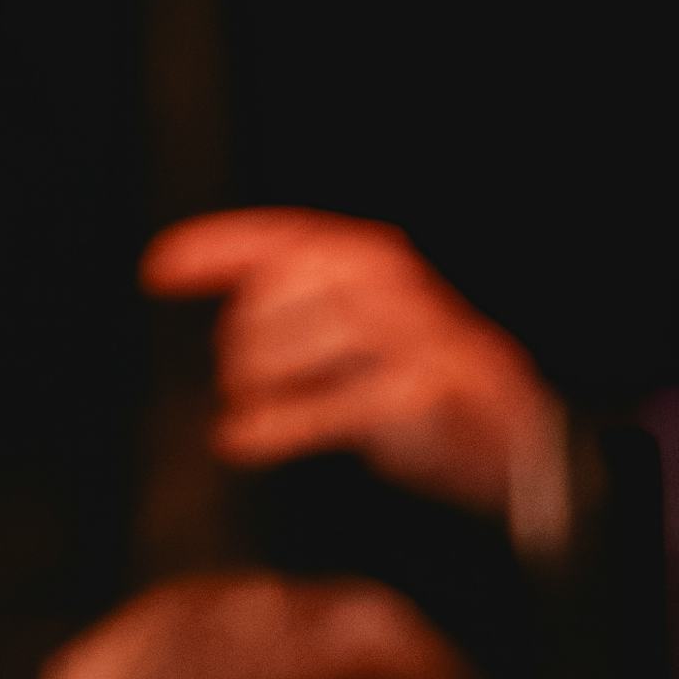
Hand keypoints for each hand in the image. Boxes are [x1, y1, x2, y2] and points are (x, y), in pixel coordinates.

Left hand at [147, 210, 558, 525]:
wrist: (522, 442)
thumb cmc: (425, 385)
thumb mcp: (361, 334)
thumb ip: (306, 311)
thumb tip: (228, 315)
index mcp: (372, 257)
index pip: (280, 236)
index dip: (213, 248)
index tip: (156, 271)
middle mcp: (394, 284)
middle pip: (289, 286)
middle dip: (245, 333)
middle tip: (233, 374)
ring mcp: (417, 335)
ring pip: (312, 337)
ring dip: (263, 373)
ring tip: (243, 404)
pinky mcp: (430, 392)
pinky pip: (340, 403)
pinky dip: (284, 424)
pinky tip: (245, 439)